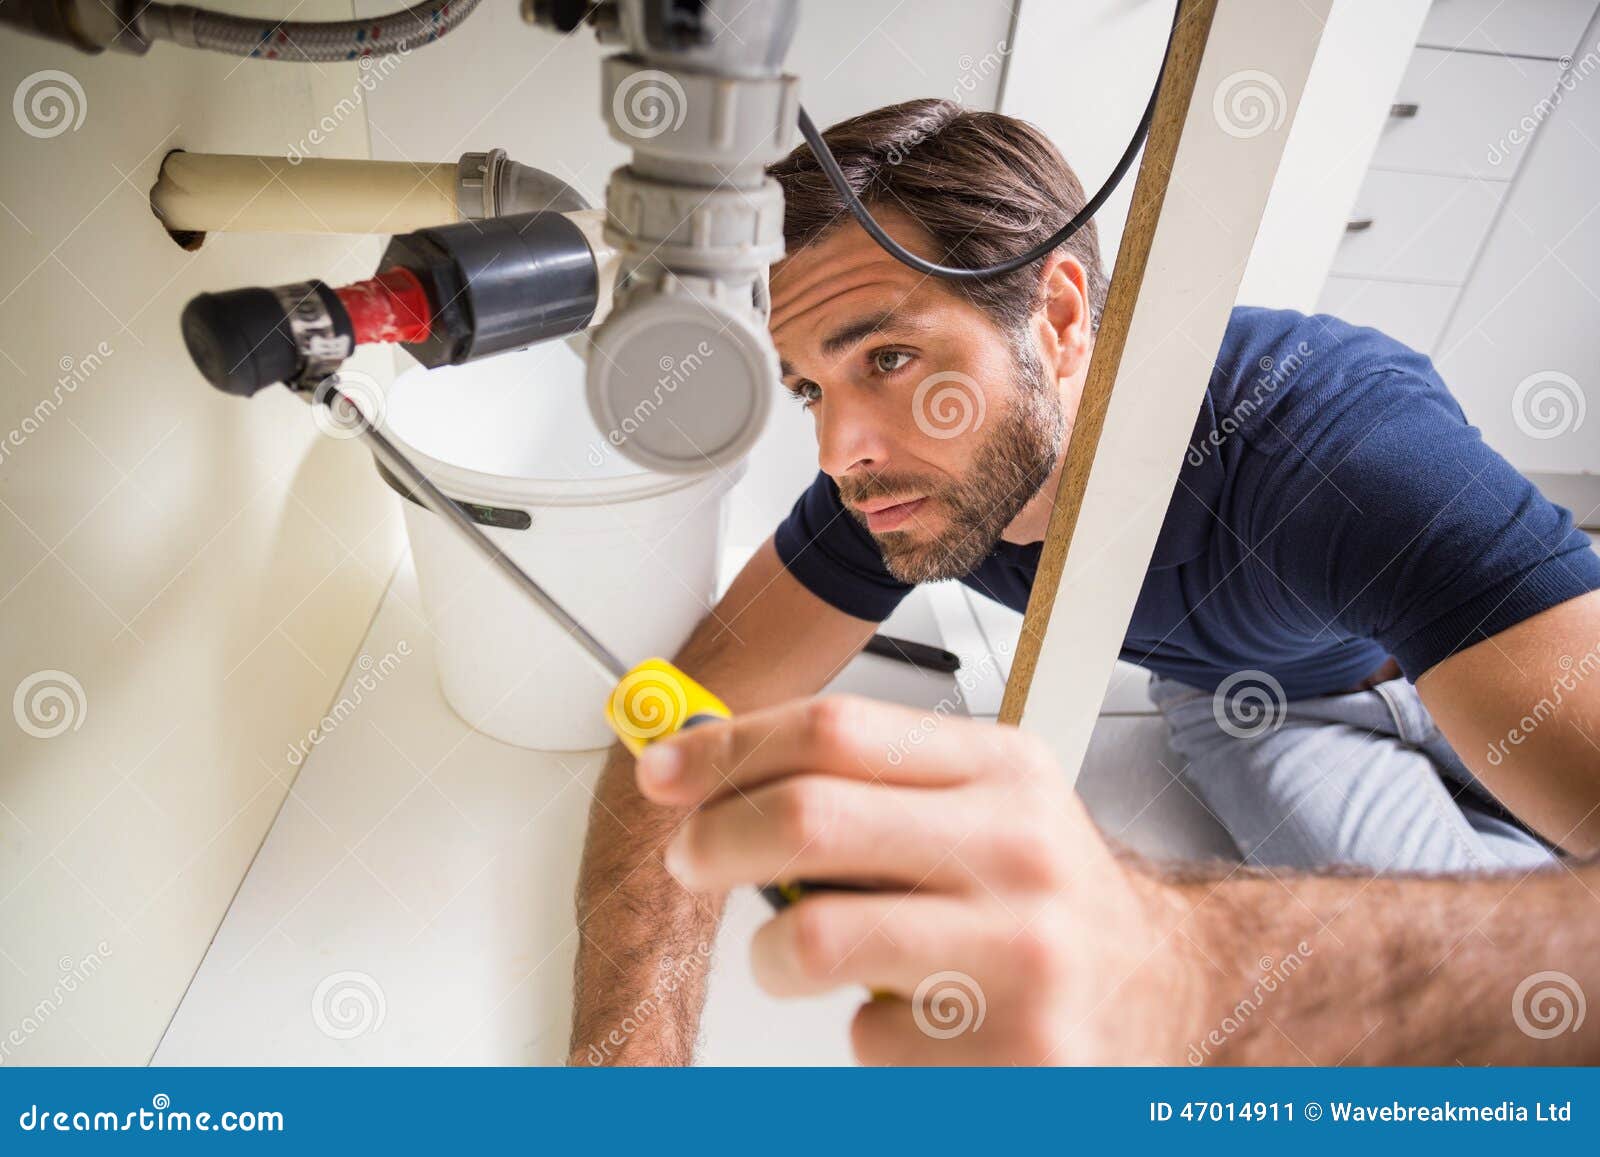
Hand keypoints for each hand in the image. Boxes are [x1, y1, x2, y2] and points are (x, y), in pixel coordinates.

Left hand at [635, 695, 1211, 1064]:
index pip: (834, 731)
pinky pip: (870, 1038)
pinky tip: (918, 1019)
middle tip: (691, 860)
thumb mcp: (975, 804)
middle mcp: (1020, 850)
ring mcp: (1023, 954)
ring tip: (805, 959)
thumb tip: (706, 770)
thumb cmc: (1039, 895)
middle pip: (810, 819)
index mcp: (1002, 770)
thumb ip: (859, 782)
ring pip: (817, 940)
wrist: (1159, 989)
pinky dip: (867, 1032)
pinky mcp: (1019, 1051)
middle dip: (715, 840)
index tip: (666, 773)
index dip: (727, 749)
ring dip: (775, 957)